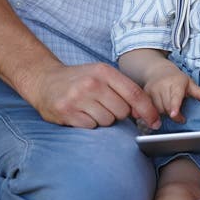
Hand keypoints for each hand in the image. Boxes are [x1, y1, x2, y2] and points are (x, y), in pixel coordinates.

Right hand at [26, 61, 160, 128]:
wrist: (44, 80)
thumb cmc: (78, 79)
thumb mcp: (101, 75)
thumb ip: (123, 89)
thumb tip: (144, 112)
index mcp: (104, 71)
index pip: (134, 94)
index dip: (148, 110)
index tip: (155, 121)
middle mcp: (92, 83)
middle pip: (122, 111)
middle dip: (118, 113)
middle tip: (104, 106)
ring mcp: (78, 98)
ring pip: (107, 121)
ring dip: (102, 119)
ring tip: (90, 108)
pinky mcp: (67, 112)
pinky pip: (91, 127)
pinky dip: (89, 124)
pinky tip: (80, 114)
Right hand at [144, 68, 199, 123]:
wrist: (158, 70)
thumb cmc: (176, 79)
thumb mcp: (189, 83)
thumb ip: (199, 93)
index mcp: (176, 84)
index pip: (175, 98)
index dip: (175, 107)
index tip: (175, 115)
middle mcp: (163, 86)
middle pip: (167, 108)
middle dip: (173, 114)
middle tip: (179, 114)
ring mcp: (152, 90)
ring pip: (158, 110)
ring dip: (164, 113)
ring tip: (169, 108)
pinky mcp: (145, 94)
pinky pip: (148, 108)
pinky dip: (153, 111)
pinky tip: (157, 109)